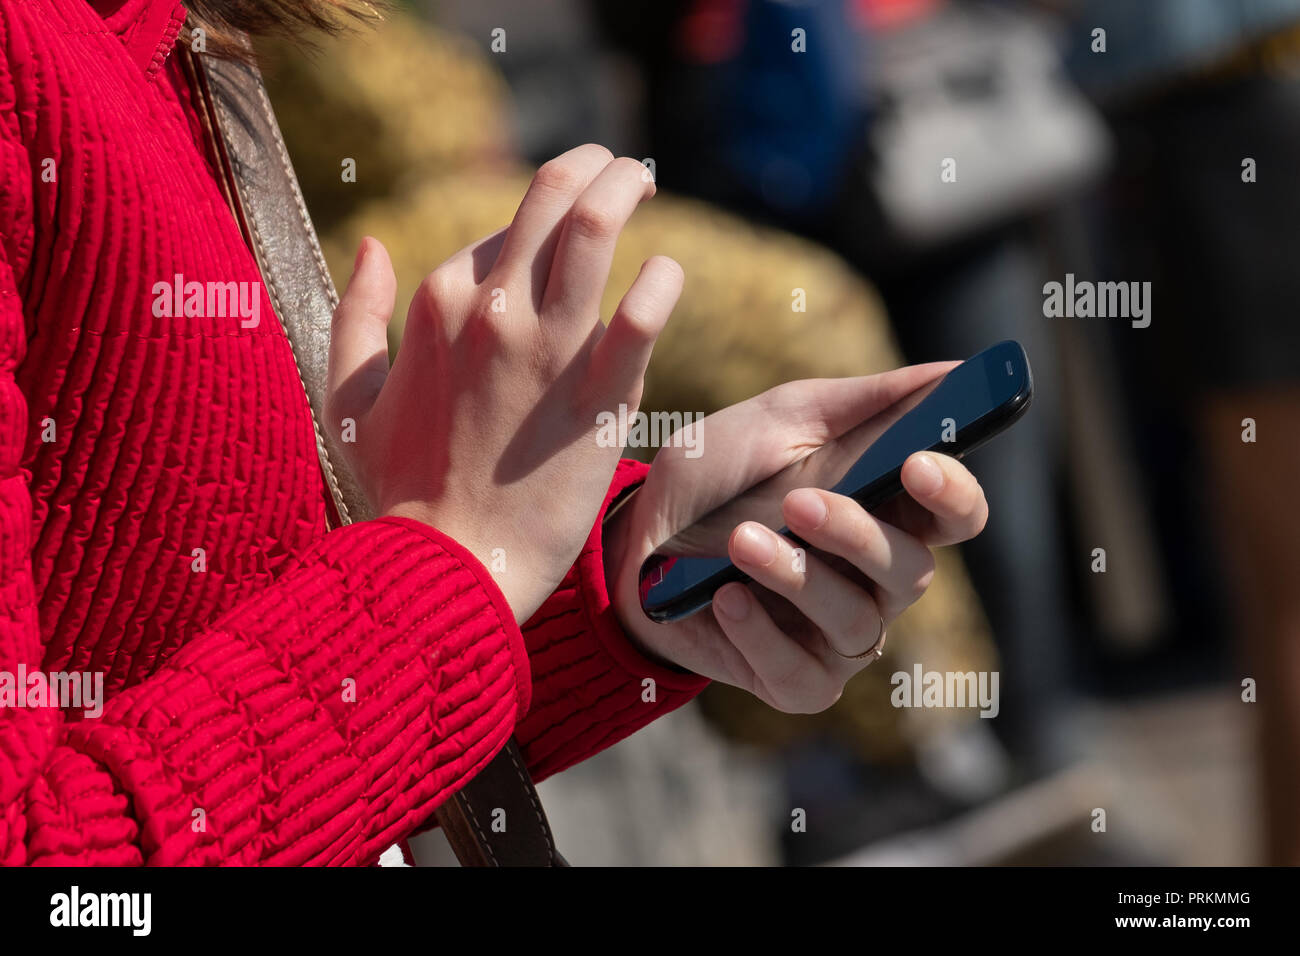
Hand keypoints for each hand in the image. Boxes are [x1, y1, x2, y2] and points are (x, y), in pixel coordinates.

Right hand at [327, 144, 682, 621]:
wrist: (447, 568)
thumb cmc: (398, 492)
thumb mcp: (349, 397)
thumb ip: (355, 312)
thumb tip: (371, 243)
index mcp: (436, 303)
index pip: (505, 229)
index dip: (541, 223)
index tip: (568, 227)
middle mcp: (491, 308)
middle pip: (553, 195)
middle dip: (594, 165)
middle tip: (623, 170)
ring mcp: (546, 348)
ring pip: (596, 226)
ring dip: (627, 187)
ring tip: (645, 185)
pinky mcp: (598, 396)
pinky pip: (643, 312)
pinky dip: (662, 280)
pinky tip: (666, 273)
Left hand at [604, 365, 989, 711]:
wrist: (632, 541)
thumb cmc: (718, 476)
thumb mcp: (779, 421)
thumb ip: (863, 402)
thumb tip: (953, 370)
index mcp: (888, 512)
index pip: (956, 514)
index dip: (952, 493)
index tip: (918, 463)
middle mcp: (877, 581)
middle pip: (912, 571)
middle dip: (856, 536)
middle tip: (800, 503)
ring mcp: (839, 637)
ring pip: (856, 623)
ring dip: (796, 579)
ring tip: (739, 542)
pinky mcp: (797, 682)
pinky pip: (804, 675)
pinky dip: (762, 635)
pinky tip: (726, 599)